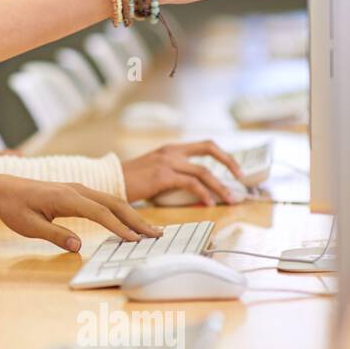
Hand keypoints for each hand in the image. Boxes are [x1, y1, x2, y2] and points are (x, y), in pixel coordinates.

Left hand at [0, 176, 160, 251]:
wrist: (2, 189)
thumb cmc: (14, 208)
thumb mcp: (29, 227)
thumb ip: (55, 235)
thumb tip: (79, 247)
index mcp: (66, 197)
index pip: (100, 213)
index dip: (119, 227)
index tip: (135, 240)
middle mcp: (76, 190)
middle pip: (114, 203)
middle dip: (136, 219)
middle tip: (156, 235)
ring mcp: (78, 189)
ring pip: (112, 200)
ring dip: (132, 214)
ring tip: (150, 230)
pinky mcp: (77, 192)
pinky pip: (104, 200)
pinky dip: (120, 210)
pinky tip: (129, 221)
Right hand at [121, 141, 244, 205]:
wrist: (108, 182)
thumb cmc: (129, 182)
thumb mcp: (154, 172)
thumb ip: (173, 175)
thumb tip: (195, 191)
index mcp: (171, 149)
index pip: (204, 145)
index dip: (224, 156)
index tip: (235, 170)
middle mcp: (171, 151)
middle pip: (210, 150)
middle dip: (230, 163)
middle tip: (241, 179)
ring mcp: (167, 162)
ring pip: (204, 171)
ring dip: (221, 187)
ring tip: (229, 200)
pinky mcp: (162, 175)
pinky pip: (191, 183)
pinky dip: (203, 194)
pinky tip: (208, 203)